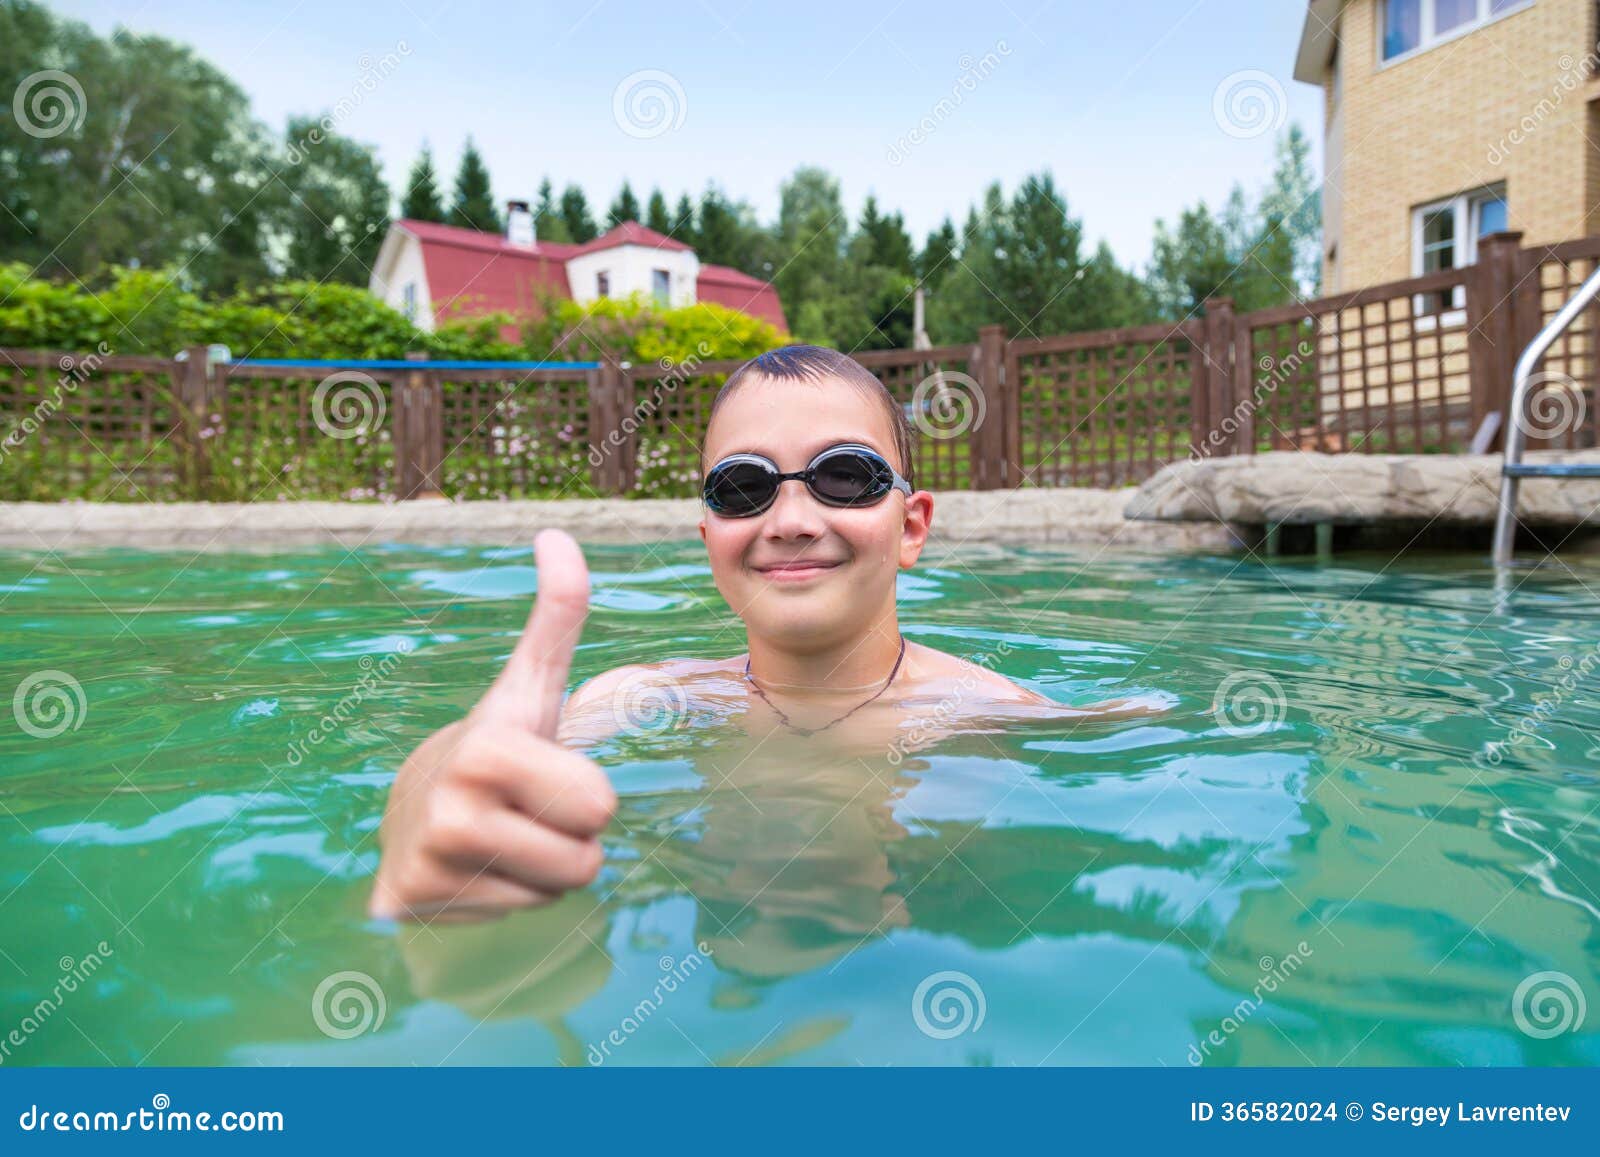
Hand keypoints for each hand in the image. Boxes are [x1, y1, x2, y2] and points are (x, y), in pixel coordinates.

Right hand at [369, 529, 615, 920]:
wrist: (411, 810)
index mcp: (488, 749)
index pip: (601, 809)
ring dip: (539, 875)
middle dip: (568, 843)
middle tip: (523, 814)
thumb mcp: (531, 685)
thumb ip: (558, 614)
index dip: (585, 797)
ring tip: (498, 841)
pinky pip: (514, 925)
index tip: (540, 776)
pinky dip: (503, 906)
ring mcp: (427, 866)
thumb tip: (557, 534)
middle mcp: (451, 811)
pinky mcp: (408, 910)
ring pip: (553, 897)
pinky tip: (472, 874)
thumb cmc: (496, 748)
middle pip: (585, 863)